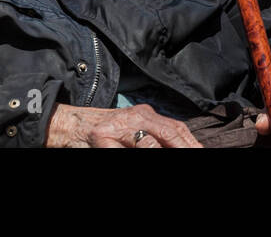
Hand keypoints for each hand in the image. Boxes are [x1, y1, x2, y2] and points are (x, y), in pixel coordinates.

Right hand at [45, 103, 201, 147]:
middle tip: (195, 156)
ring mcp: (118, 127)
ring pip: (147, 143)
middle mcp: (134, 117)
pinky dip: (133, 152)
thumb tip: (182, 144)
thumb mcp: (131, 129)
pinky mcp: (101, 138)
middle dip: (183, 148)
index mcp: (145, 114)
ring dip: (157, 151)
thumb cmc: (103, 132)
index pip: (176, 128)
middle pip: (167, 133)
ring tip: (177, 157)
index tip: (202, 152)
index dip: (191, 143)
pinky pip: (120, 150)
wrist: (69, 124)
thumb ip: (152, 135)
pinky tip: (140, 153)